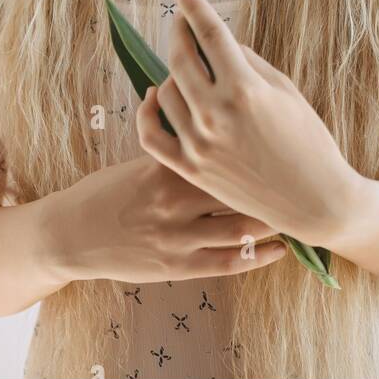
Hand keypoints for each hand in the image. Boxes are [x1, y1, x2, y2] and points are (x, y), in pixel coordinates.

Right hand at [43, 152, 288, 285]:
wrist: (74, 234)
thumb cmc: (109, 189)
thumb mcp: (142, 159)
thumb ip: (178, 144)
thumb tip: (206, 110)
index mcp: (169, 167)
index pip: (223, 148)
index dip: (257, 142)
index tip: (284, 135)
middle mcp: (176, 202)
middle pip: (240, 189)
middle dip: (273, 182)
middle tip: (304, 174)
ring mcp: (178, 238)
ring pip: (241, 228)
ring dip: (274, 220)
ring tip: (299, 211)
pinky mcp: (178, 268)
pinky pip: (228, 264)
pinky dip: (259, 257)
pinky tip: (280, 249)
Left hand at [136, 0, 361, 248]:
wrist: (314, 201)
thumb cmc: (308, 139)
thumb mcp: (284, 90)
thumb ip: (247, 61)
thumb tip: (218, 42)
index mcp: (243, 89)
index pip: (210, 33)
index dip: (193, 5)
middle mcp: (215, 115)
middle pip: (180, 57)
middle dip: (178, 32)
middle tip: (181, 21)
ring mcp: (199, 145)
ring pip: (164, 92)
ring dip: (173, 72)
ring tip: (187, 67)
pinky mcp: (190, 169)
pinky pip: (151, 135)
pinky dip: (148, 111)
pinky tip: (154, 97)